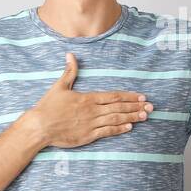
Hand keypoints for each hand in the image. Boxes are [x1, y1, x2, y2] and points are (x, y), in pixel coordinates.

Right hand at [24, 52, 151, 147]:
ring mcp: (91, 124)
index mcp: (88, 98)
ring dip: (132, 117)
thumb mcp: (59, 87)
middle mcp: (93, 110)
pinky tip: (129, 127)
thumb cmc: (48, 107)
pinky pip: (107, 132)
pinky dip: (119, 129)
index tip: (141, 96)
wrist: (39, 126)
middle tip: (151, 107)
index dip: (129, 96)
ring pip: (116, 119)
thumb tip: (70, 55)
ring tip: (144, 116)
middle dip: (136, 106)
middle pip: (119, 107)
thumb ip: (69, 72)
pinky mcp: (88, 136)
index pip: (113, 96)